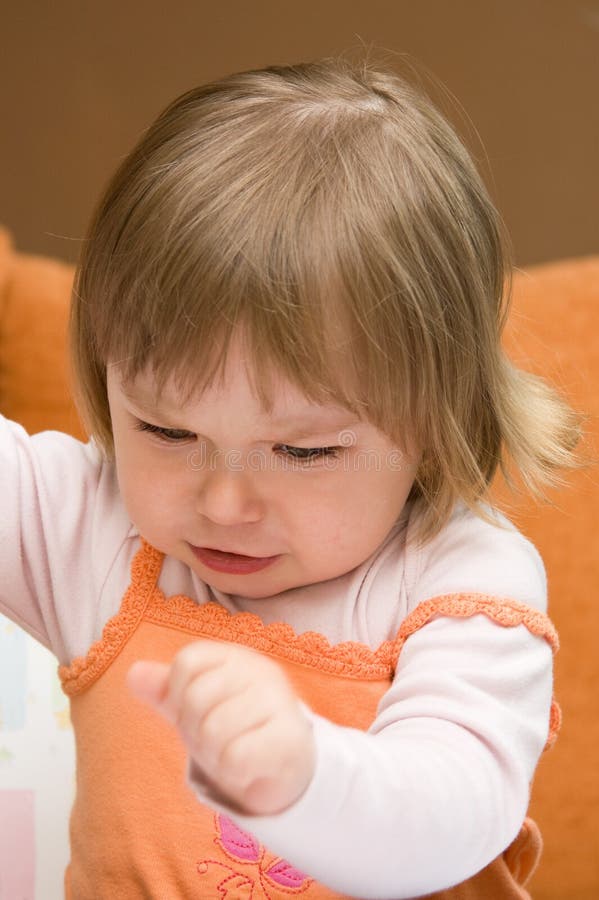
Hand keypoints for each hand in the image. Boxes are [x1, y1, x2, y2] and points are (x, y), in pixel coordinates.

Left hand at [127, 641, 315, 815]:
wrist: (287, 767)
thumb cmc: (235, 730)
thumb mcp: (196, 707)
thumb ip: (166, 690)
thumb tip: (132, 674)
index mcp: (235, 657)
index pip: (186, 662)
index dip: (178, 695)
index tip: (196, 714)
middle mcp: (260, 671)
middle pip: (196, 698)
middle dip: (195, 731)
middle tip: (216, 741)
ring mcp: (278, 701)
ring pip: (214, 730)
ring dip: (214, 756)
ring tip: (232, 754)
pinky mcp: (289, 737)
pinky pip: (236, 757)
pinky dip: (232, 772)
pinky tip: (247, 768)